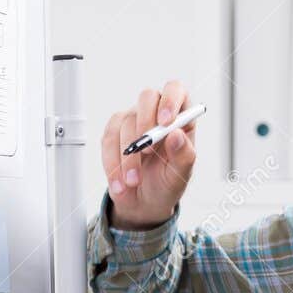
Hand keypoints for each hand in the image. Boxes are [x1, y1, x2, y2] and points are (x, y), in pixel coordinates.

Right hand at [101, 80, 198, 229]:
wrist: (145, 201)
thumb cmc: (167, 183)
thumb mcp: (180, 175)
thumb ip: (183, 155)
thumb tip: (176, 135)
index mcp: (180, 118)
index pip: (176, 90)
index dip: (170, 100)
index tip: (165, 122)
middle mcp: (155, 113)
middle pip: (147, 97)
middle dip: (145, 122)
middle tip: (147, 151)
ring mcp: (133, 120)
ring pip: (126, 122)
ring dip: (129, 156)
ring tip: (134, 181)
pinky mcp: (113, 132)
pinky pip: (108, 139)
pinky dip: (113, 163)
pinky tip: (120, 182)